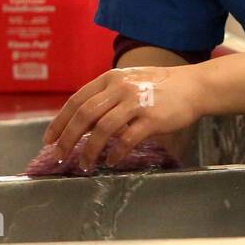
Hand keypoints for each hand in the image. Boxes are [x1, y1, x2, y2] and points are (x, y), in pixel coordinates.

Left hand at [41, 64, 207, 171]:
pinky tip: (112, 161)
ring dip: (89, 151)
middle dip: (67, 139)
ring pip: (102, 130)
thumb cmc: (161, 87)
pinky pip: (127, 140)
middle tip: (59, 156)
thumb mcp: (130, 83)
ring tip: (85, 165)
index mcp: (111, 79)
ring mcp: (137, 102)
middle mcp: (121, 88)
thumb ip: (107, 98)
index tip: (49, 140)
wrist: (195, 86)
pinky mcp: (152, 119)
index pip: (76, 101)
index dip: (59, 122)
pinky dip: (116, 153)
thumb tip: (81, 124)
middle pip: (84, 116)